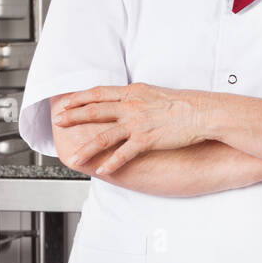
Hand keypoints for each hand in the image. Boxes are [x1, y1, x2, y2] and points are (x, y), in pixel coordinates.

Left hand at [53, 83, 210, 174]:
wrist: (203, 112)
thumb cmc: (184, 103)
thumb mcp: (156, 93)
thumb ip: (138, 97)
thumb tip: (126, 100)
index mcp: (133, 92)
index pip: (99, 93)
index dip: (80, 98)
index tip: (66, 102)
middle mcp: (132, 106)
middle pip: (95, 111)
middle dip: (73, 117)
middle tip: (58, 122)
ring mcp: (138, 123)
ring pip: (104, 136)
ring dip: (85, 148)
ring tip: (73, 157)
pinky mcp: (147, 139)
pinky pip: (124, 153)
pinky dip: (112, 162)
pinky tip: (102, 169)